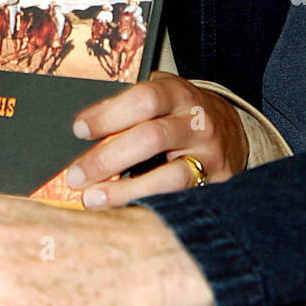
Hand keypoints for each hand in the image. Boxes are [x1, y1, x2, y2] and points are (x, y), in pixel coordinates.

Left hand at [65, 71, 248, 205]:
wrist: (230, 130)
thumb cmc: (179, 112)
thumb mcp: (161, 95)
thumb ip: (130, 103)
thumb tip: (81, 129)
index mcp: (178, 94)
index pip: (143, 98)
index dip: (109, 114)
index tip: (79, 130)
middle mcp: (197, 122)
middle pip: (151, 138)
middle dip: (108, 158)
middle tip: (76, 174)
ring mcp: (209, 156)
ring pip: (170, 177)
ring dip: (126, 190)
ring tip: (92, 199)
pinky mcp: (218, 184)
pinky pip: (181, 201)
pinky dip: (148, 207)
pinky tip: (123, 212)